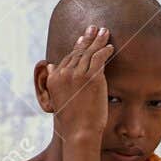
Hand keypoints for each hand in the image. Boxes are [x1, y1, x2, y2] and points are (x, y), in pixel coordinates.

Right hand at [44, 26, 112, 142]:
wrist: (79, 132)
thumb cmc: (71, 122)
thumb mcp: (57, 100)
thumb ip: (54, 82)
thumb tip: (50, 66)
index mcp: (54, 78)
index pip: (67, 58)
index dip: (76, 48)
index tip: (82, 38)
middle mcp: (64, 73)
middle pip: (78, 52)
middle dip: (87, 39)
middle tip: (94, 28)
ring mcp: (78, 75)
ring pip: (89, 52)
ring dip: (98, 40)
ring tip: (105, 32)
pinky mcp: (92, 78)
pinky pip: (100, 58)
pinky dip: (105, 50)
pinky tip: (110, 47)